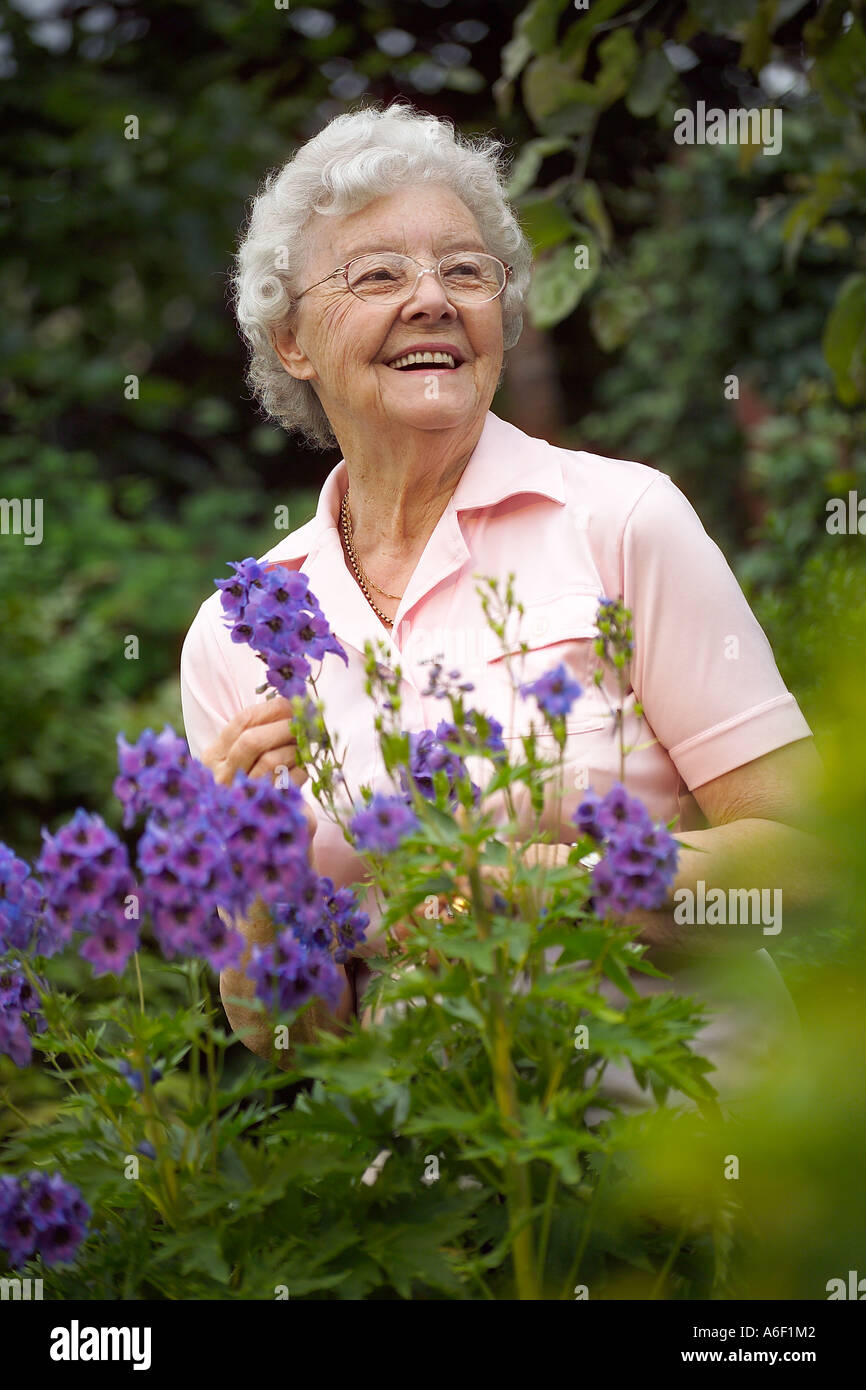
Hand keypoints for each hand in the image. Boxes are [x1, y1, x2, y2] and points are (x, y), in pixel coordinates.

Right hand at [201, 696, 316, 839]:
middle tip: (304, 725)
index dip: (270, 710)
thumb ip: (259, 735)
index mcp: (213, 759)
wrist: (263, 843)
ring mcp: (238, 798)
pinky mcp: (263, 815)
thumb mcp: (246, 762)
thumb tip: (289, 703)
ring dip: (295, 750)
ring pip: (270, 761)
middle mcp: (221, 779)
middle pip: (252, 741)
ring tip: (304, 750)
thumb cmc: (256, 792)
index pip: (240, 723)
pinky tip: (303, 772)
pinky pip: (287, 783)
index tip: (291, 705)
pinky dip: (300, 772)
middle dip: (284, 728)